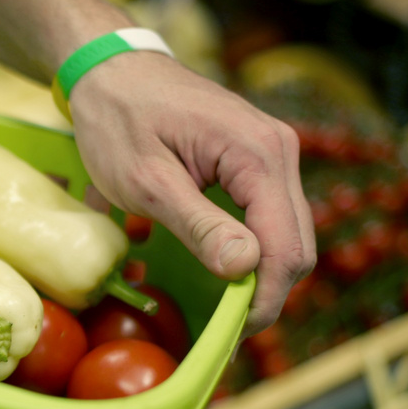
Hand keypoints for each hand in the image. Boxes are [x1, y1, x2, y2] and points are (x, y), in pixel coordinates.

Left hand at [69, 51, 315, 336]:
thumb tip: (245, 270)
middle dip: (266, 294)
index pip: (285, 245)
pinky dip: (253, 251)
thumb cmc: (118, 119)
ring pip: (287, 234)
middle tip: (225, 334)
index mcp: (259, 154)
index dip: (265, 299)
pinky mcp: (257, 160)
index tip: (233, 338)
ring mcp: (272, 154)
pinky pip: (269, 216)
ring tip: (224, 312)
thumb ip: (198, 225)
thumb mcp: (147, 180)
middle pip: (296, 245)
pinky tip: (226, 273)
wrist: (111, 70)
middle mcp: (279, 151)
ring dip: (262, 276)